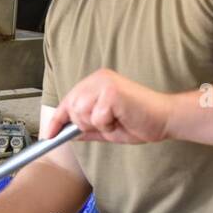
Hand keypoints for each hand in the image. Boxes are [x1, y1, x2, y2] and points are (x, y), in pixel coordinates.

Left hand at [47, 68, 174, 143]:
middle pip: (72, 108)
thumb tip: (66, 133)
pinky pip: (97, 118)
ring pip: (82, 113)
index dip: (57, 120)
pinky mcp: (112, 92)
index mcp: (95, 83)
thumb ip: (87, 128)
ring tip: (116, 119)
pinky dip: (108, 125)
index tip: (48, 135)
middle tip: (108, 124)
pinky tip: (122, 118)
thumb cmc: (140, 121)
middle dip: (85, 123)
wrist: (165, 119)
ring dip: (98, 124)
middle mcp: (97, 78)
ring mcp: (104, 83)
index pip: (68, 101)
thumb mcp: (106, 127)